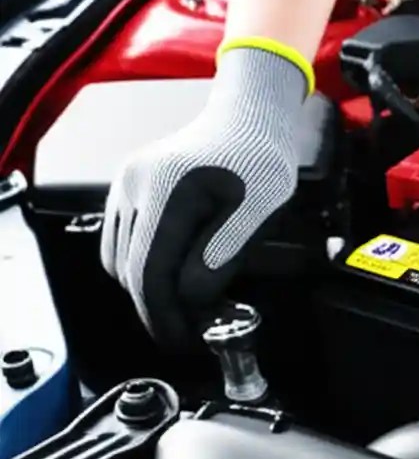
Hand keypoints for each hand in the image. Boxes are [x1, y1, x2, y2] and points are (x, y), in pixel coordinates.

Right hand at [100, 47, 306, 345]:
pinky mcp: (126, 186)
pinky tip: (172, 272)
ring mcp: (125, 184)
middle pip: (128, 271)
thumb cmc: (261, 160)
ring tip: (185, 304)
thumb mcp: (257, 211)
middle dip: (155, 308)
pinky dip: (141, 264)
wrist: (249, 116)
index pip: (148, 273)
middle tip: (188, 332)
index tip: (182, 341)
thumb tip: (190, 299)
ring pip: (117, 259)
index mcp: (167, 193)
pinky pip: (120, 239)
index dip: (162, 316)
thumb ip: (222, 254)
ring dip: (145, 287)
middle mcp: (135, 187)